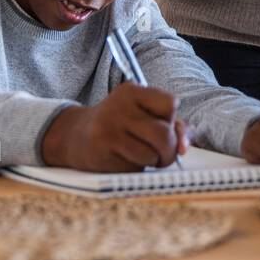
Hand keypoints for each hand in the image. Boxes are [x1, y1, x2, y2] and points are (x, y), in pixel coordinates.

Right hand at [42, 83, 189, 171]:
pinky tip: (123, 159)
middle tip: (162, 154)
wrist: (76, 136)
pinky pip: (135, 166)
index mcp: (132, 91)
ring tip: (142, 155)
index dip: (171, 119)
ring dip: (153, 161)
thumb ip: (172, 126)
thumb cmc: (120, 125)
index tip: (159, 123)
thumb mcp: (143, 115)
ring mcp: (108, 129)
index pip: (170, 102)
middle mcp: (119, 107)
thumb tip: (183, 148)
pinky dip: (137, 168)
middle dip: (169, 150)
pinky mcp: (102, 151)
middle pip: (163, 133)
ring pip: (152, 154)